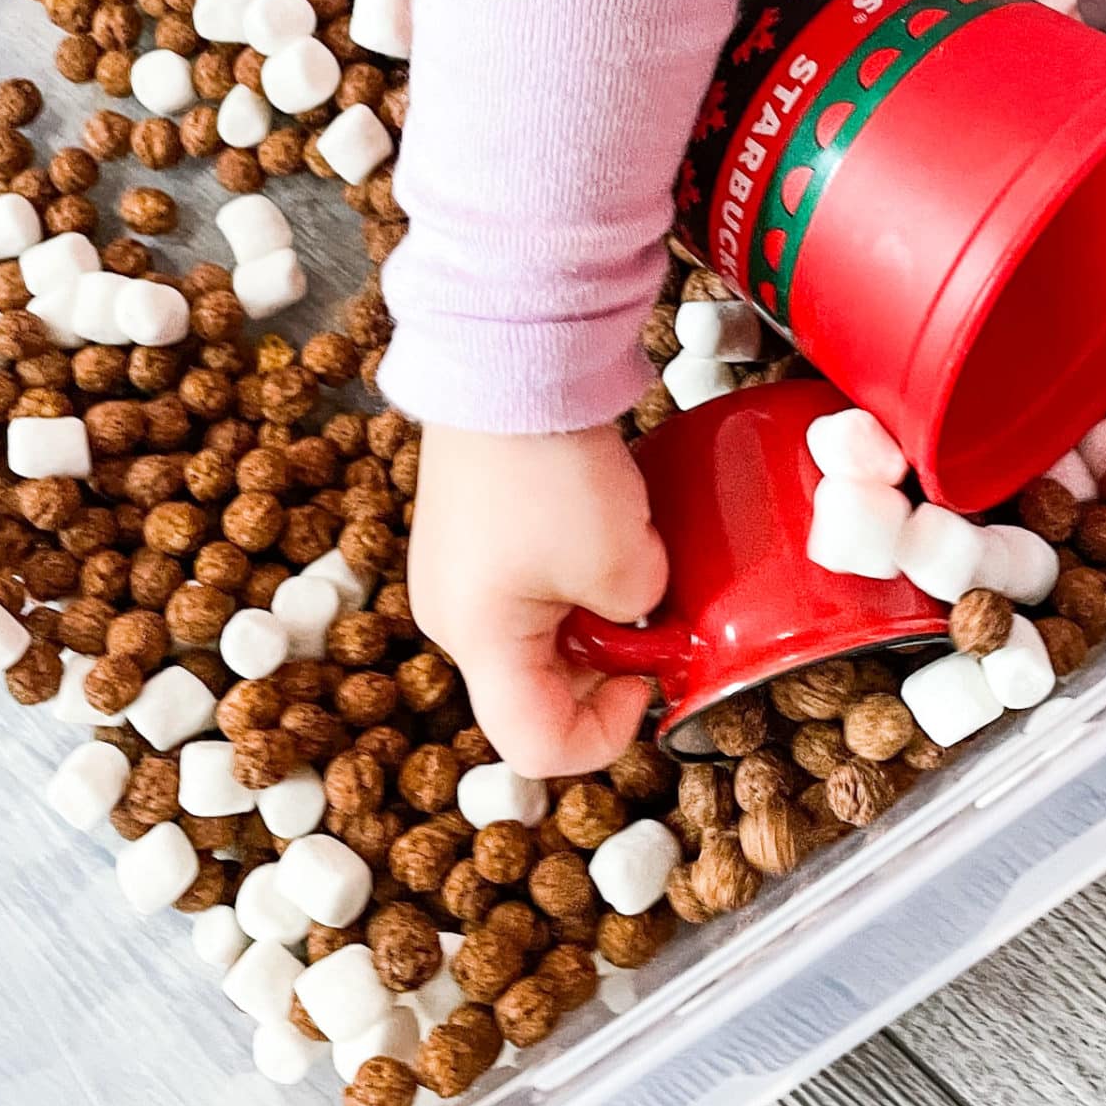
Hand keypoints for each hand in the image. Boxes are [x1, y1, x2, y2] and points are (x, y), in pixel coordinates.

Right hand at [409, 423, 665, 775]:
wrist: (508, 360)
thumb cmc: (552, 468)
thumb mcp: (624, 563)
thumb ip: (641, 611)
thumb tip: (637, 603)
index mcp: (477, 641)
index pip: (538, 745)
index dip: (608, 732)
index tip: (649, 678)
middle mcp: (453, 614)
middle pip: (541, 683)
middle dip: (609, 655)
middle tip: (652, 605)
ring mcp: (458, 566)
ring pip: (543, 627)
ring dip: (597, 604)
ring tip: (628, 545)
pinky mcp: (475, 524)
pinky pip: (534, 575)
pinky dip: (578, 564)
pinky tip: (605, 515)